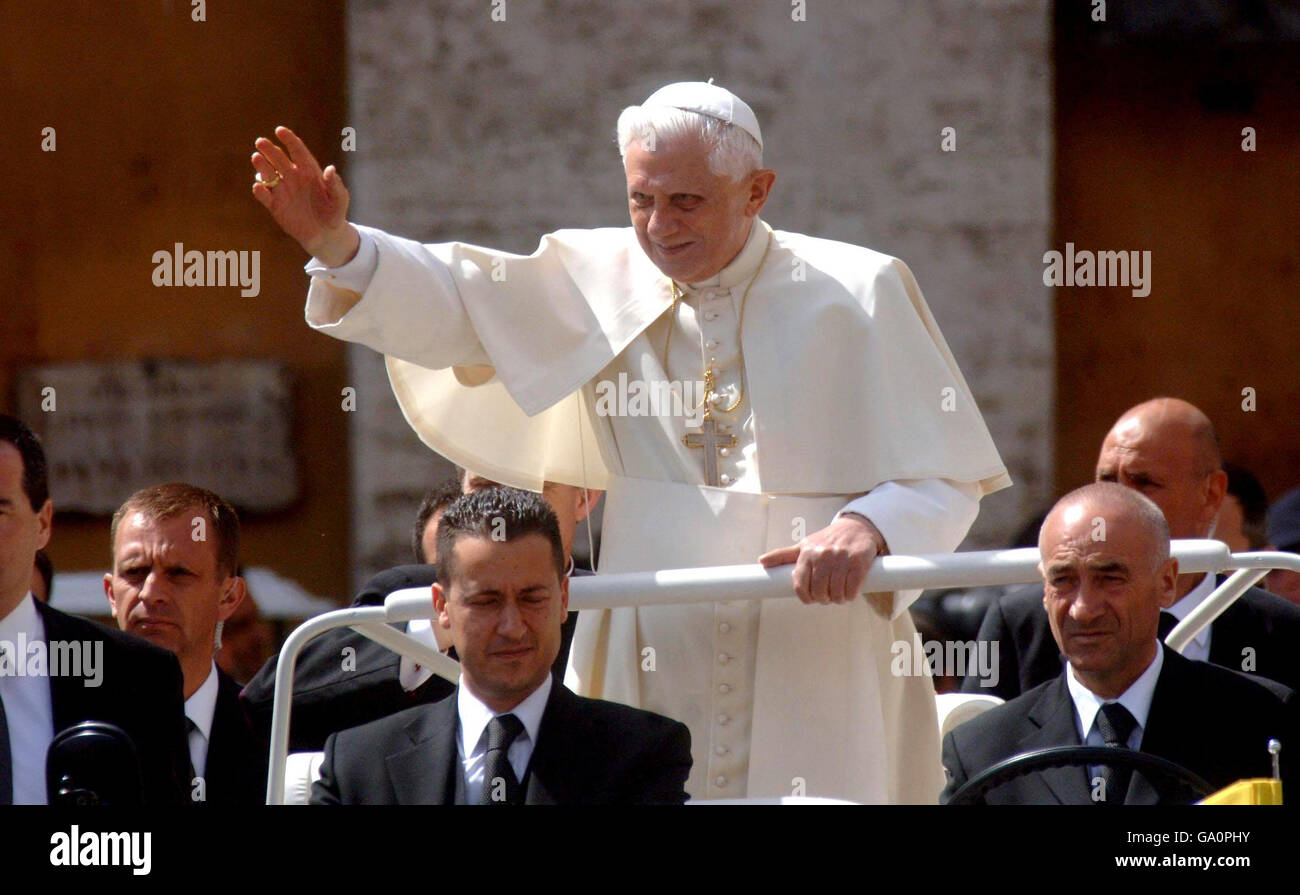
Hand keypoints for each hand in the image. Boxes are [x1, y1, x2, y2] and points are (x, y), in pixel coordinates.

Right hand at [251, 126, 358, 265]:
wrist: (325, 235)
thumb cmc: (334, 214)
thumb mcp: (340, 200)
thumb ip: (335, 185)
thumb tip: (331, 169)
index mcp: (309, 171)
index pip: (297, 151)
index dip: (289, 140)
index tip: (280, 131)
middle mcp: (293, 177)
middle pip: (279, 159)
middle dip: (269, 150)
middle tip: (260, 142)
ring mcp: (282, 190)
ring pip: (268, 174)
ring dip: (262, 166)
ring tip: (257, 158)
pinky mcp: (275, 206)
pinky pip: (264, 196)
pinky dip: (260, 191)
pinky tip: (259, 186)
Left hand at [758, 513, 886, 604]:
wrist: (856, 527)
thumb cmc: (827, 539)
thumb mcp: (804, 545)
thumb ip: (783, 555)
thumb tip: (761, 561)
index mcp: (807, 552)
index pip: (800, 584)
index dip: (806, 597)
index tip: (812, 599)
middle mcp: (822, 554)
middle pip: (818, 591)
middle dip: (823, 599)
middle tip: (827, 598)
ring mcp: (841, 558)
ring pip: (835, 592)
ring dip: (838, 599)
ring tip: (839, 597)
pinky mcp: (858, 561)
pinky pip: (852, 588)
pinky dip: (850, 596)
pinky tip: (849, 594)